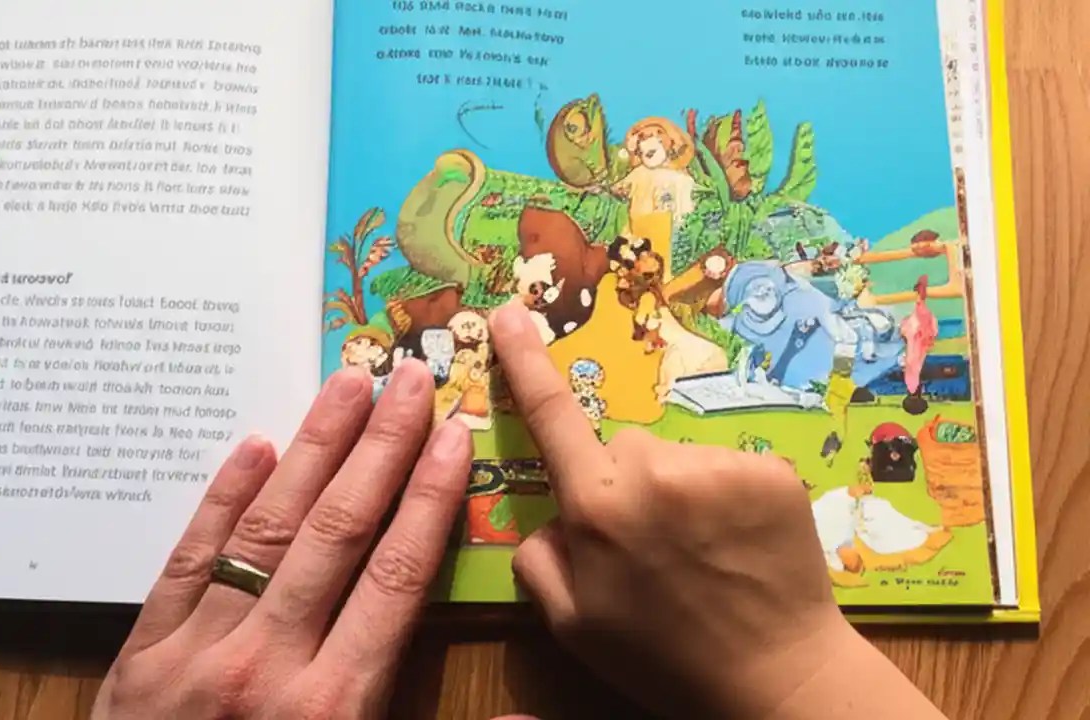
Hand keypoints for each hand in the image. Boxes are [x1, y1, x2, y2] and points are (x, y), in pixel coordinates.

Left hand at [92, 361, 470, 718]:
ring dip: (312, 450)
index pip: (396, 576)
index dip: (429, 498)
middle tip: (409, 378)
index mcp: (336, 707)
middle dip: (379, 448)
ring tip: (345, 383)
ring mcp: (197, 651)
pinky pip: (187, 560)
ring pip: (267, 528)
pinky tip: (253, 446)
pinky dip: (220, 500)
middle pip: (338, 532)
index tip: (453, 435)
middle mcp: (269, 662)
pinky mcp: (141, 654)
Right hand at [487, 301, 945, 718]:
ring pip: (677, 458)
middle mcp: (654, 470)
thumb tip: (552, 518)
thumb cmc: (661, 659)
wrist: (776, 682)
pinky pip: (727, 465)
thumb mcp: (572, 625)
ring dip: (681, 492)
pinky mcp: (769, 469)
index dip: (524, 361)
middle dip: (625, 484)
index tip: (510, 310)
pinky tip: (739, 544)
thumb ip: (540, 560)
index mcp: (596, 506)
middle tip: (652, 549)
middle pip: (622, 447)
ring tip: (703, 553)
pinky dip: (728, 497)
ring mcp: (717, 465)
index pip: (550, 416)